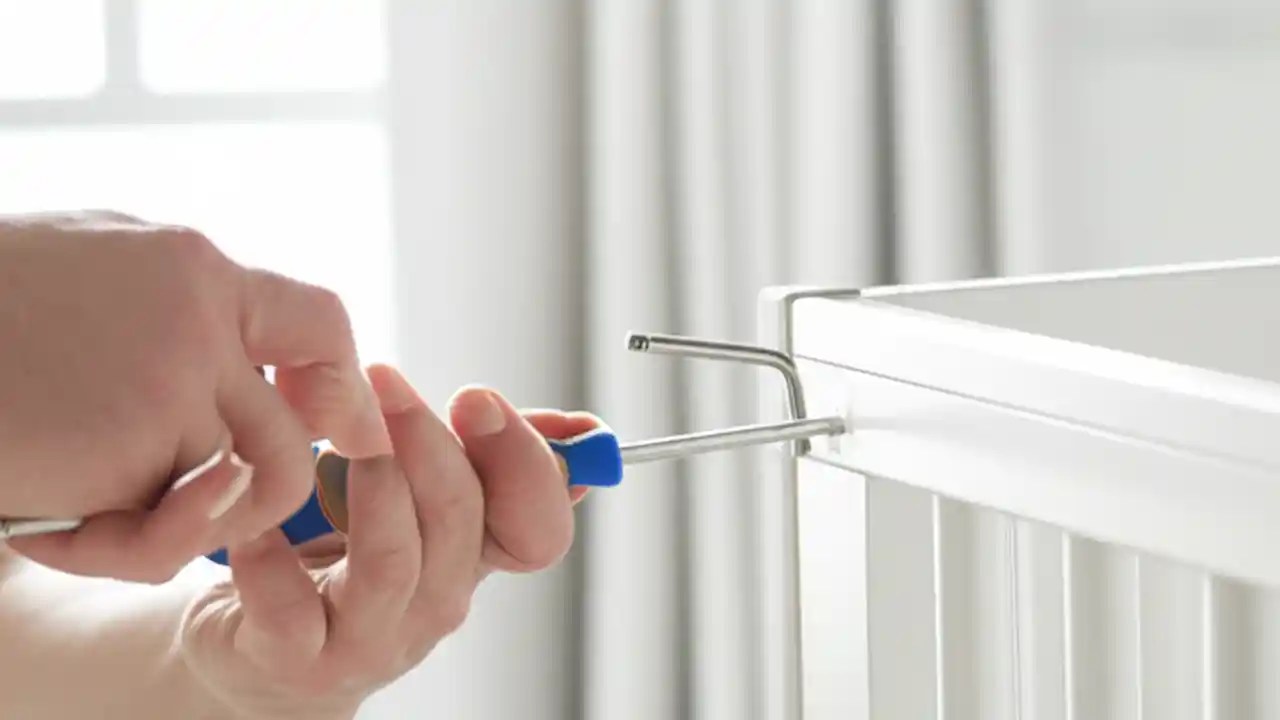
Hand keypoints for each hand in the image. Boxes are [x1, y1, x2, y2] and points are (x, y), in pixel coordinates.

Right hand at [0, 211, 391, 581]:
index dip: (337, 387)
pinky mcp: (137, 443)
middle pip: (289, 435)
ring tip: (91, 516)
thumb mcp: (86, 269)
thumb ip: (170, 311)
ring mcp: (175, 379)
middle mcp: (202, 317)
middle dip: (262, 495)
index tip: (344, 434)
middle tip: (200, 515)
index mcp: (193, 268)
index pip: (315, 321)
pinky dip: (102, 547)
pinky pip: (161, 535)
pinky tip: (42, 521)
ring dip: (172, 528)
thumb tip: (241, 381)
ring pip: (236, 493)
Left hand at [178, 367, 588, 719]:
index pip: (539, 529)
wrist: (260, 647)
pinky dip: (273, 557)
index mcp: (473, 556)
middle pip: (463, 523)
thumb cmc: (338, 552)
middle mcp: (436, 601)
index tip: (478, 399)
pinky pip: (292, 607)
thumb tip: (579, 428)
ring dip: (371, 487)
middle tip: (385, 381)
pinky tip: (257, 520)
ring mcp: (372, 637)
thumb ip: (487, 453)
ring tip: (338, 435)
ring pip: (393, 560)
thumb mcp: (416, 494)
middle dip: (430, 443)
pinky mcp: (300, 657)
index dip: (525, 466)